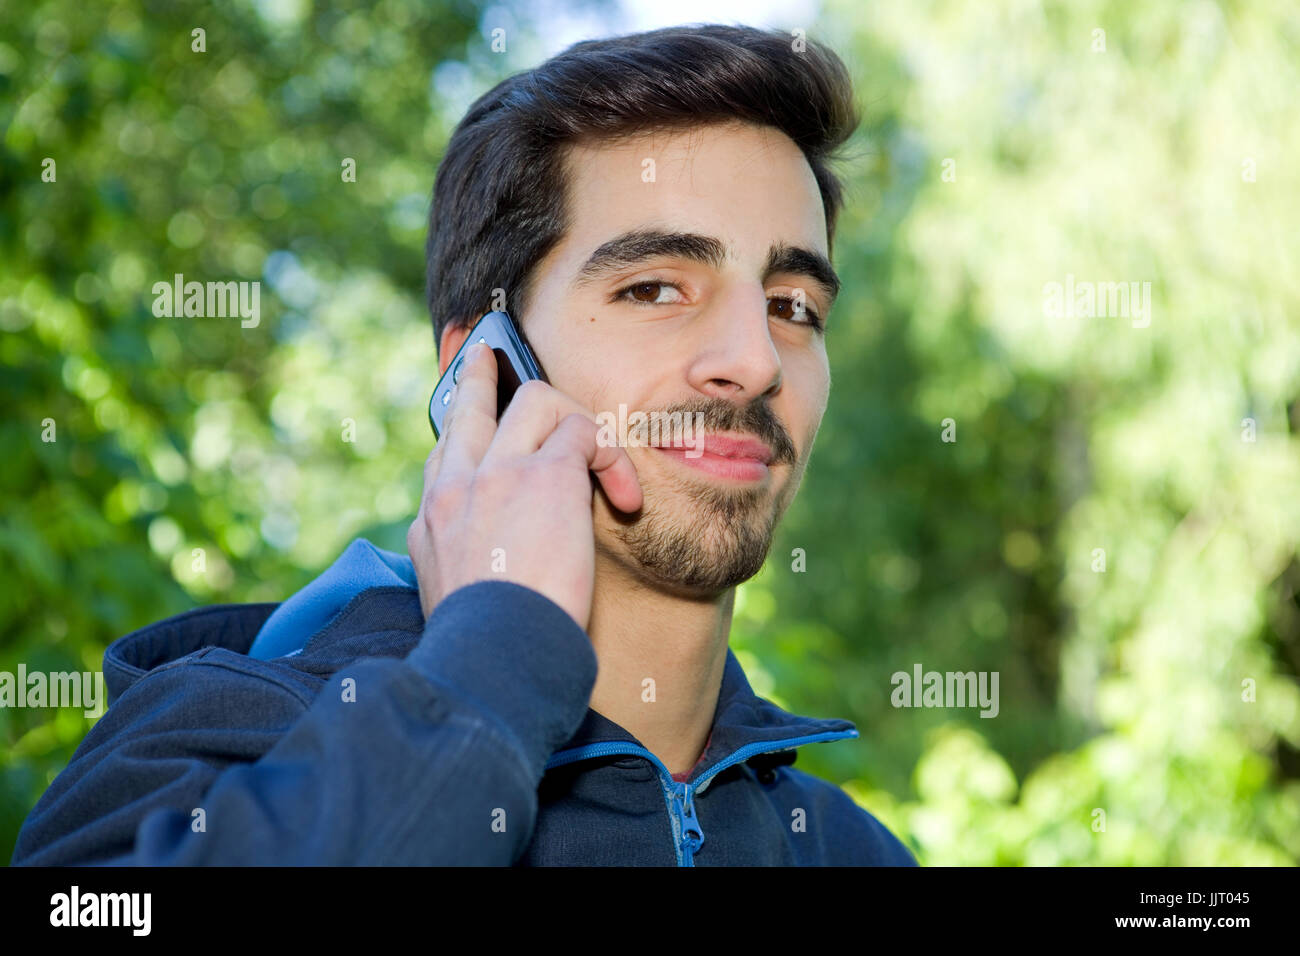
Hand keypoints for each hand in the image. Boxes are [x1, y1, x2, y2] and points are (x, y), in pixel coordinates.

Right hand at [406, 342, 642, 630]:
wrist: (493, 660)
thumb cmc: (487, 647)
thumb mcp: (456, 600)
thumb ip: (469, 563)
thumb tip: (497, 562)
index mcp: (432, 520)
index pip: (443, 453)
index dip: (461, 425)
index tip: (470, 412)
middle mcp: (454, 486)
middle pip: (471, 406)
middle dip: (482, 375)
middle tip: (489, 355)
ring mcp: (496, 473)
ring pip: (536, 400)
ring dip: (576, 423)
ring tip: (606, 466)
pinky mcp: (544, 475)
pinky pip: (587, 433)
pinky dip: (614, 460)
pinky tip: (628, 502)